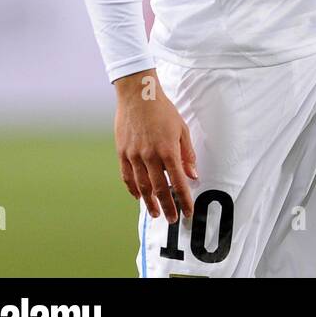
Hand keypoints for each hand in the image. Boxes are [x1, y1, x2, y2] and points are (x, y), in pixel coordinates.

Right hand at [113, 70, 197, 221]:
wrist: (138, 96)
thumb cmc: (164, 111)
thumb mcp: (182, 129)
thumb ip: (187, 154)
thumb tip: (193, 175)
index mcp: (168, 150)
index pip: (177, 181)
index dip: (184, 199)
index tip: (188, 211)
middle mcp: (150, 156)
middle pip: (159, 189)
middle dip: (167, 207)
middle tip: (173, 219)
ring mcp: (134, 156)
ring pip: (141, 187)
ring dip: (149, 202)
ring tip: (156, 213)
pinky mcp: (122, 154)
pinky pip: (127, 177)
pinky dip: (133, 190)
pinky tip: (139, 197)